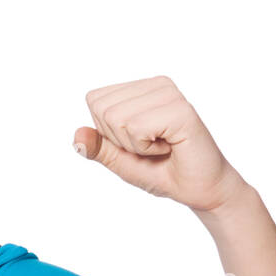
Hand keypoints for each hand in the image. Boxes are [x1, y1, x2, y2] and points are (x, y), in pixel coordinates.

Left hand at [74, 75, 247, 212]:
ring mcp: (170, 94)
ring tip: (162, 147)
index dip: (108, 132)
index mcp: (140, 88)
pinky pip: (137, 128)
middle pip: (103, 109)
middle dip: (120, 140)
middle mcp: (156, 84)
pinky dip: (147, 148)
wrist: (198, 191)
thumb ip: (98, 147)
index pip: (95, 100)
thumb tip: (77, 135)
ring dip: (135, 145)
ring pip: (117, 118)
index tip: (138, 141)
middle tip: (151, 147)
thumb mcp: (120, 161)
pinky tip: (170, 147)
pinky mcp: (181, 109)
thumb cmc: (162, 172)